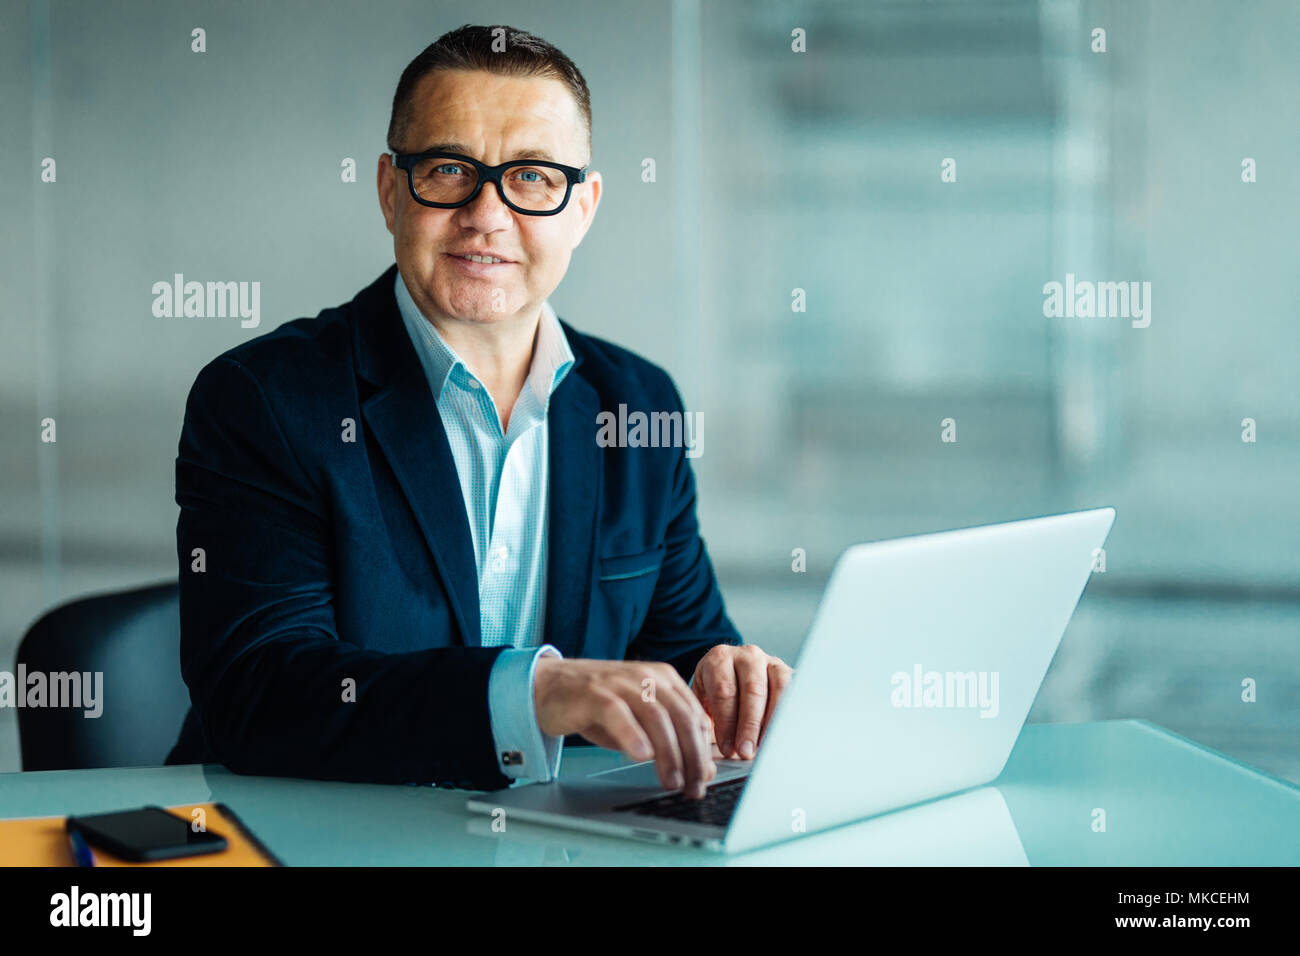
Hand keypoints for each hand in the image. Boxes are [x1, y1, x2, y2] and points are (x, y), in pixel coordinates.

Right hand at [534, 658, 714, 798]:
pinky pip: (618, 713)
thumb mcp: (638, 719)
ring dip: (669, 753)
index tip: (705, 777)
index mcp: (664, 679)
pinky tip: (641, 756)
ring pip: (656, 717)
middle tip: (694, 786)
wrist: (549, 685)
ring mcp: (620, 683)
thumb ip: (667, 738)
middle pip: (681, 716)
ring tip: (672, 781)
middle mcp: (646, 676)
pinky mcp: (594, 693)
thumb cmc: (596, 705)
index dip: (703, 749)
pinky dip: (633, 735)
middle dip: (692, 756)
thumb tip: (699, 768)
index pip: (694, 715)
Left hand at [691, 644, 792, 759]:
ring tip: (766, 747)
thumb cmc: (715, 697)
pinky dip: (788, 715)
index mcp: (719, 659)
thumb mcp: (704, 703)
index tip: (727, 748)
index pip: (724, 690)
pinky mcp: (789, 672)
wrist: (733, 679)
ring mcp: (771, 662)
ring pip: (779, 689)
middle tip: (746, 752)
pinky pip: (794, 692)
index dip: (726, 723)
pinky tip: (782, 734)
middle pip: (753, 690)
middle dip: (749, 725)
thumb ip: (705, 720)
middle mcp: (747, 656)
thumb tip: (715, 746)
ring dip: (772, 722)